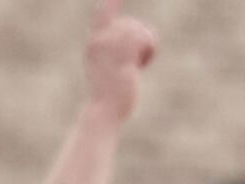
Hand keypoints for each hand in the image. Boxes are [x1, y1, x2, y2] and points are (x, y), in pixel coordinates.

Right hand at [84, 0, 156, 123]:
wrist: (103, 111)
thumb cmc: (108, 100)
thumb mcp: (109, 72)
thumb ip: (117, 54)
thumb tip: (139, 42)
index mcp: (95, 43)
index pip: (102, 12)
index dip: (112, 1)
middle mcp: (101, 39)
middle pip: (131, 24)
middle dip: (140, 40)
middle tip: (136, 63)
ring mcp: (111, 44)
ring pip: (140, 30)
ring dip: (145, 48)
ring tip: (136, 66)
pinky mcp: (124, 50)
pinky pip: (148, 39)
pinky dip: (149, 52)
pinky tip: (140, 67)